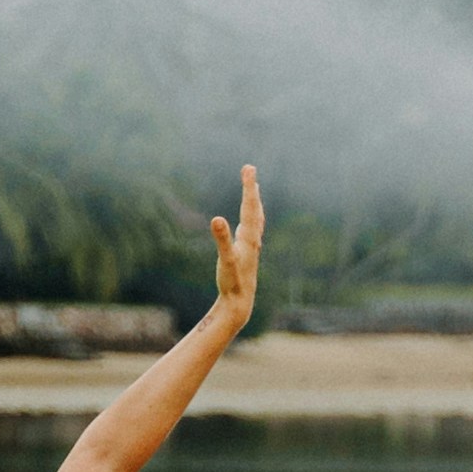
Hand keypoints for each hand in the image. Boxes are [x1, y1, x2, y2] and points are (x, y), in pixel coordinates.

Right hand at [202, 166, 263, 332]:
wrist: (240, 303)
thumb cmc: (232, 283)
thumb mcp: (225, 260)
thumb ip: (221, 239)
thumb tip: (217, 219)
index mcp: (248, 237)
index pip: (249, 206)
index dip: (248, 186)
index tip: (248, 167)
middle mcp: (253, 239)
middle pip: (254, 208)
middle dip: (251, 188)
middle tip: (249, 168)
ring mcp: (251, 246)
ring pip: (255, 218)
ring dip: (254, 201)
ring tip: (254, 188)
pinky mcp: (247, 253)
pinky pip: (252, 229)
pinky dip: (251, 218)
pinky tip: (249, 221)